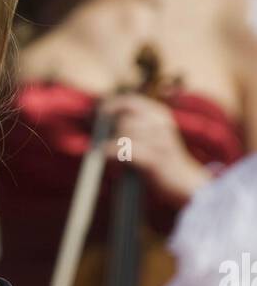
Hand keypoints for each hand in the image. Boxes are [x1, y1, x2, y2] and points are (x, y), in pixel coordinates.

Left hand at [100, 91, 212, 206]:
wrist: (184, 183)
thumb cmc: (163, 161)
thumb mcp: (154, 136)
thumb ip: (136, 126)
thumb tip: (109, 119)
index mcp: (161, 115)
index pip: (131, 102)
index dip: (113, 105)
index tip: (101, 111)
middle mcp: (161, 124)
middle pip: (125, 121)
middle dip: (114, 133)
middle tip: (108, 144)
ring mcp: (159, 141)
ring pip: (124, 134)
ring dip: (114, 145)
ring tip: (114, 155)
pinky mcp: (154, 159)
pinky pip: (125, 150)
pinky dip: (112, 152)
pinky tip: (106, 155)